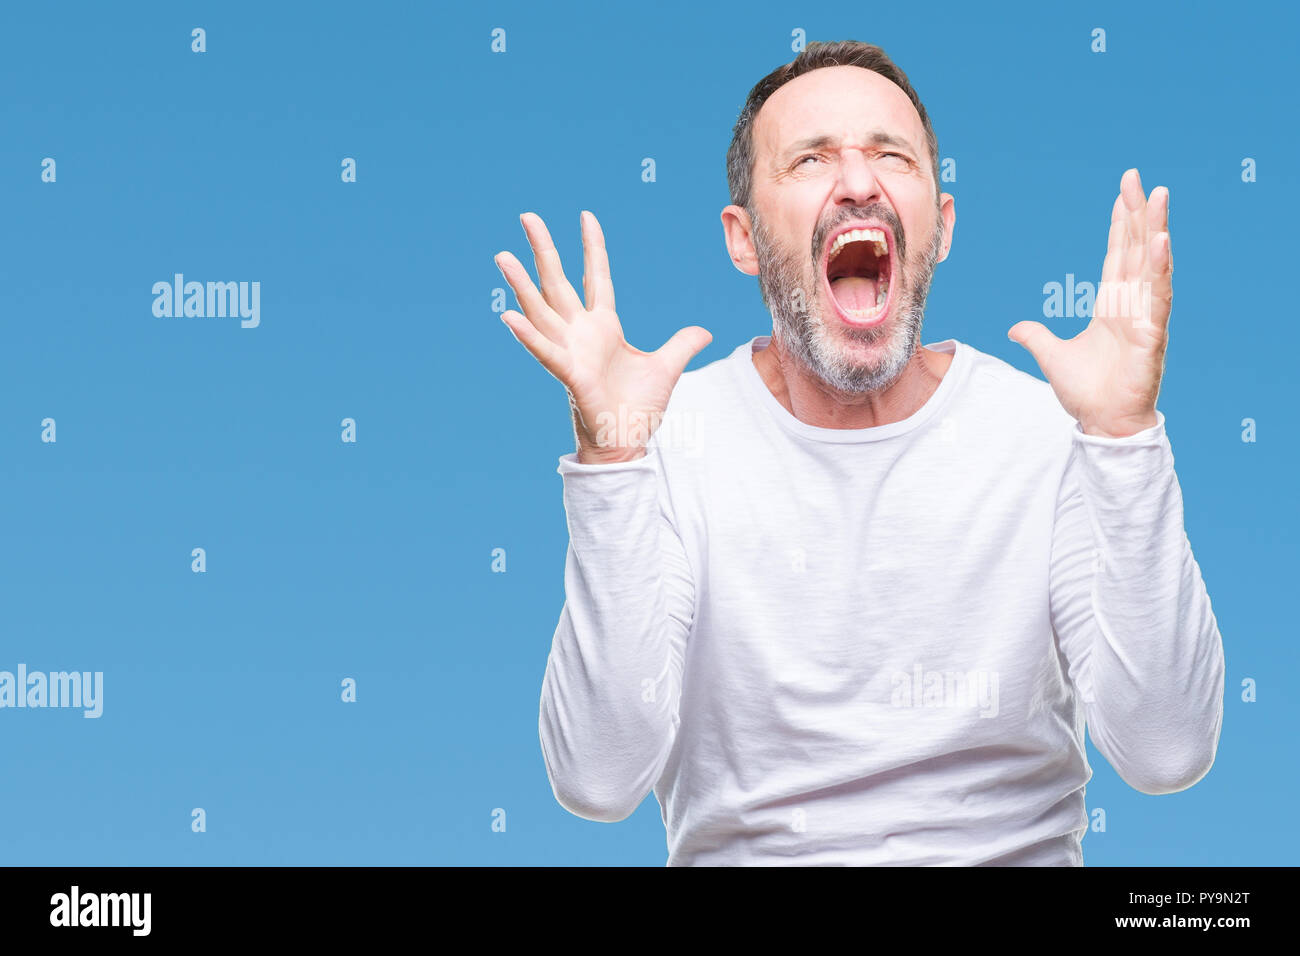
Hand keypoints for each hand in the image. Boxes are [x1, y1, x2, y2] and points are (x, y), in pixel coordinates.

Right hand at [494, 211, 711, 461]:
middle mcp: (581, 332)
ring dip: (521, 283)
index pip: (597, 276)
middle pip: (558, 281)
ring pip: (540, 309)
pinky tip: (507, 316)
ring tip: (503, 256)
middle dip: (543, 249)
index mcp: (605, 326)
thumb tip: (704, 331)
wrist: (628, 441)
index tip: (586, 216)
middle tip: (527, 216)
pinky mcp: (569, 374)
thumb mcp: (668, 367)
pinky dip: (527, 335)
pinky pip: (545, 351)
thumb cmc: (639, 408)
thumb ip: (683, 345)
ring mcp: (571, 351)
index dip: (593, 247)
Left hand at [1008, 168, 1172, 437]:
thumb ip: (1035, 336)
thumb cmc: (1086, 392)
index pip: (1117, 255)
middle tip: (1140, 178)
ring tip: (1159, 197)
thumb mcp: (1051, 356)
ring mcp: (1145, 317)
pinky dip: (1160, 268)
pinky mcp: (1152, 333)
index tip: (1124, 194)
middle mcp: (1132, 304)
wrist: (1101, 424)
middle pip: (1136, 249)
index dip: (1121, 225)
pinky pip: (1158, 295)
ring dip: (1156, 229)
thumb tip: (1015, 328)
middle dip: (1139, 213)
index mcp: (1112, 305)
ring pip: (1153, 264)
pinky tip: (1161, 241)